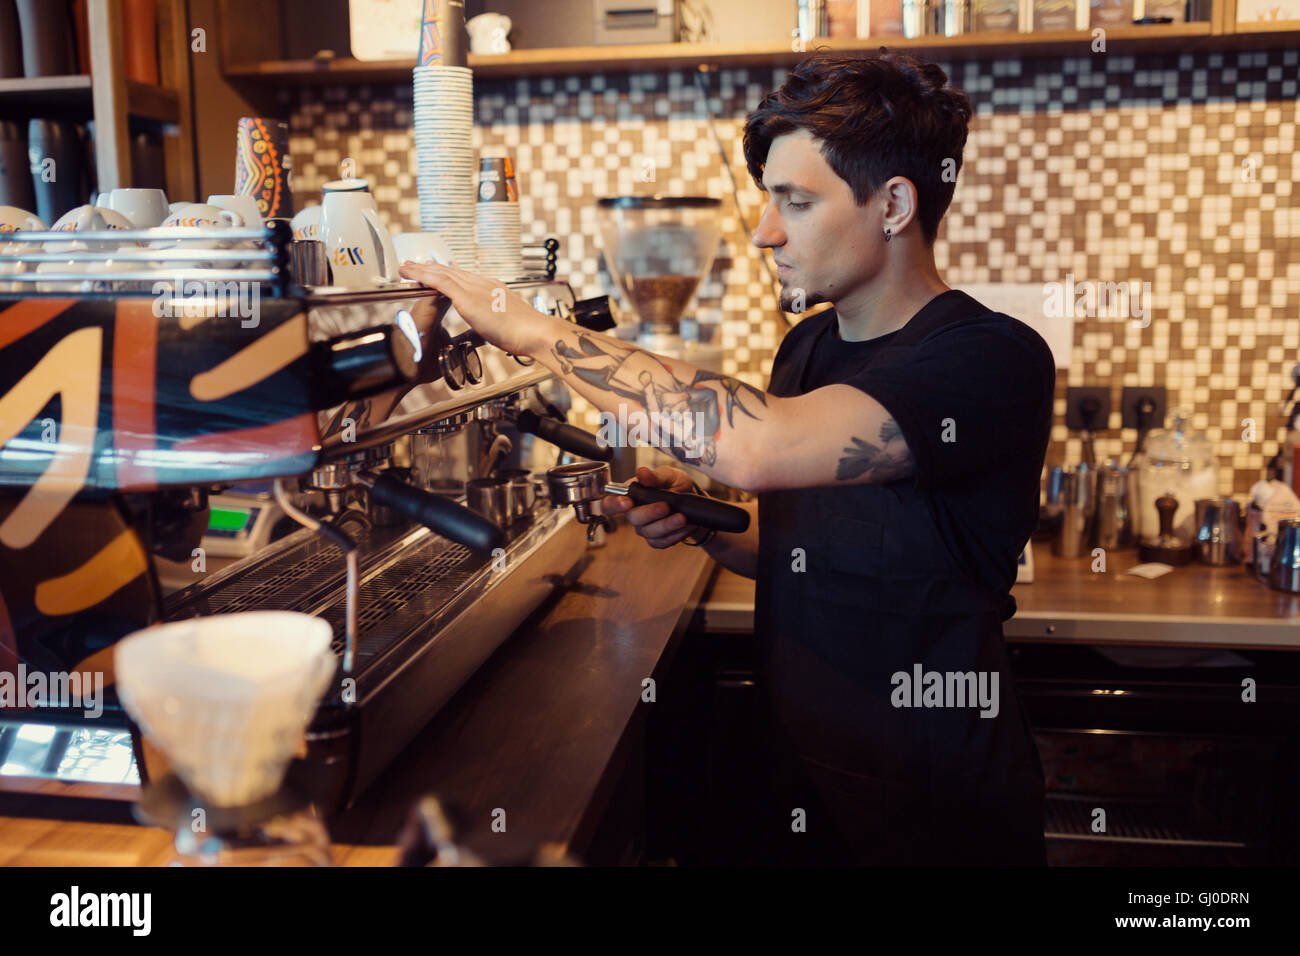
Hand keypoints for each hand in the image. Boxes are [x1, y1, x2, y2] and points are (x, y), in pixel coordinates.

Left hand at [398, 260, 553, 356]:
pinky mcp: (468, 296)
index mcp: (492, 290)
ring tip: (405, 267)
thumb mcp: (499, 330)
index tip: (434, 272)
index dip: (447, 275)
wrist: (534, 332)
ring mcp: (475, 288)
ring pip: (442, 273)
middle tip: (414, 264)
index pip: (464, 279)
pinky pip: (440, 281)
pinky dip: (424, 276)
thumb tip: (477, 335)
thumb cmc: (523, 334)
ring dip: (422, 270)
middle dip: (431, 268)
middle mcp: (482, 284)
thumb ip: (484, 330)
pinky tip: (411, 274)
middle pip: (451, 272)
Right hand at [601, 466, 701, 549]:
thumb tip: (641, 473)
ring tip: (682, 517)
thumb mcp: (668, 475)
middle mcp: (634, 514)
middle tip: (666, 506)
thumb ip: (655, 476)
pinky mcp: (657, 540)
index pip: (610, 503)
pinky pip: (662, 542)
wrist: (692, 500)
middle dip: (650, 513)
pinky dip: (675, 535)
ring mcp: (645, 528)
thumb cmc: (675, 484)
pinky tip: (686, 526)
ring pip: (649, 532)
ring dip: (667, 525)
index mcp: (631, 495)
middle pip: (633, 519)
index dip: (614, 504)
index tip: (627, 502)